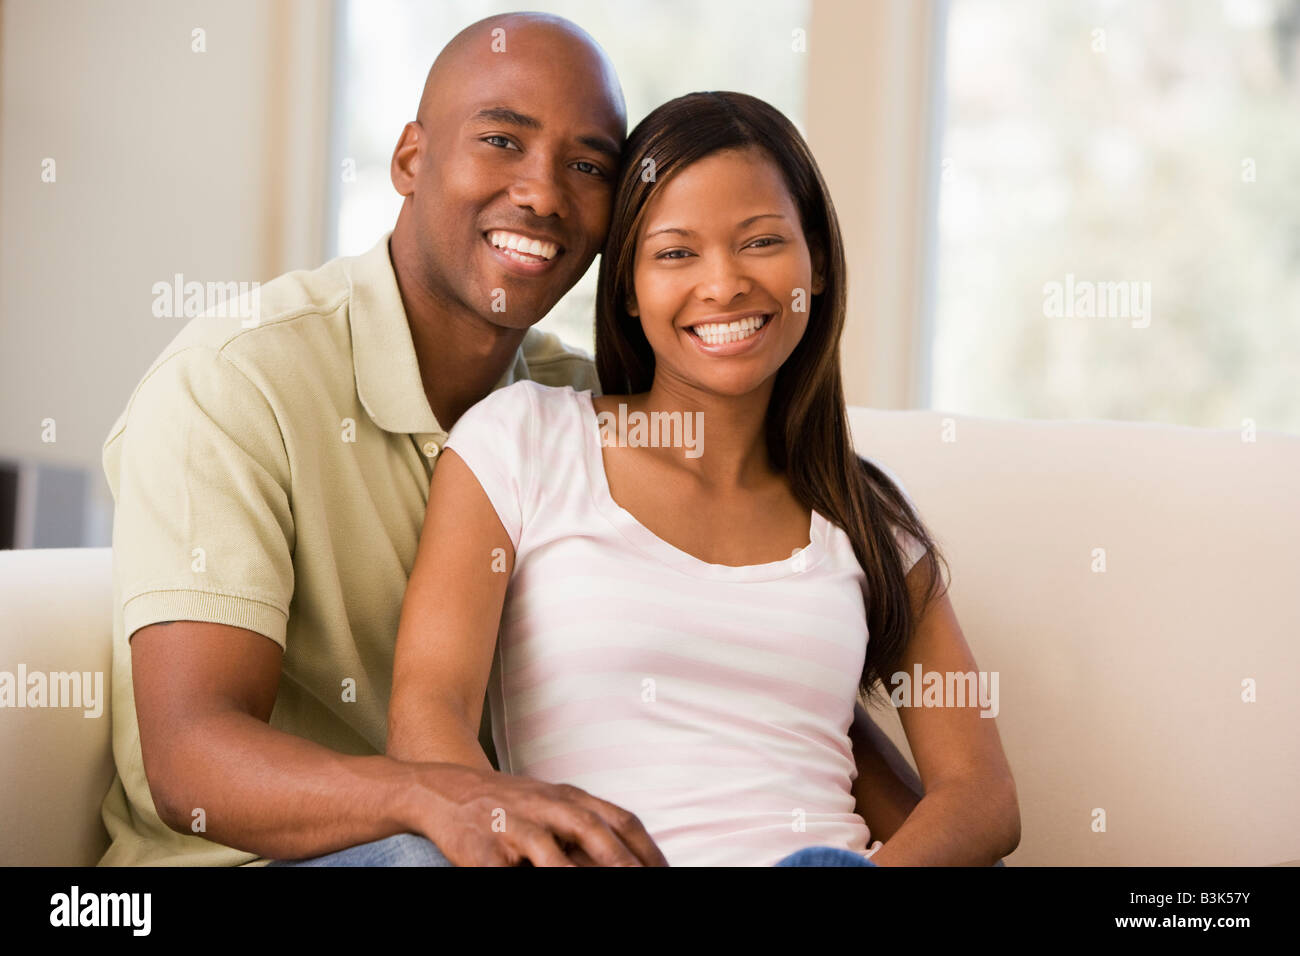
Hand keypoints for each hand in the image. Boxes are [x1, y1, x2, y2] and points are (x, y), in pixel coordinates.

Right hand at [409, 764, 668, 866]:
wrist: (445, 790)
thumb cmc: (511, 806)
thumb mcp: (553, 807)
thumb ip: (588, 829)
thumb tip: (631, 859)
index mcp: (570, 797)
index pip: (620, 821)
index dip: (646, 850)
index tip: (664, 872)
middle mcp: (546, 806)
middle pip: (591, 830)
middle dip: (619, 861)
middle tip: (640, 882)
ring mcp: (513, 825)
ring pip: (547, 850)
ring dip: (570, 874)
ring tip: (594, 892)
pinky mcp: (481, 848)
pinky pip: (502, 870)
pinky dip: (519, 877)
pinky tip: (531, 884)